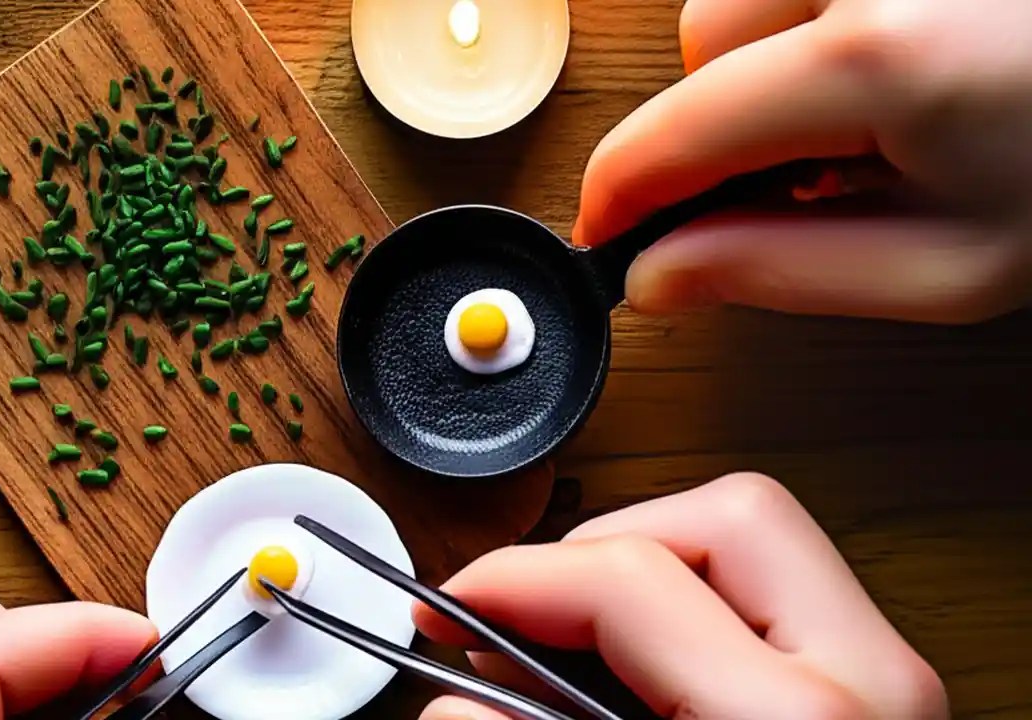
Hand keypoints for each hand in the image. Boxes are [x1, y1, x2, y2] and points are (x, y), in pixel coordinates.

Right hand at [413, 473, 947, 719]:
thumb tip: (451, 704)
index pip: (632, 578)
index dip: (514, 579)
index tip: (453, 604)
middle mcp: (869, 683)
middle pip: (726, 514)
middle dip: (603, 547)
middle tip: (528, 610)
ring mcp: (885, 685)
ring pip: (755, 540)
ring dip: (647, 570)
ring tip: (579, 640)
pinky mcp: (878, 697)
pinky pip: (772, 600)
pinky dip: (692, 612)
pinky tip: (640, 668)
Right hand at [574, 0, 1031, 323]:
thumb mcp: (951, 263)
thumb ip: (782, 272)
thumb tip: (663, 274)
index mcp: (870, 58)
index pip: (672, 132)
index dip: (618, 196)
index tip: (606, 237)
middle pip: (701, 42)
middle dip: (732, 116)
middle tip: (823, 167)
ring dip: (782, 58)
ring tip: (886, 103)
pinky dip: (824, 16)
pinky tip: (909, 54)